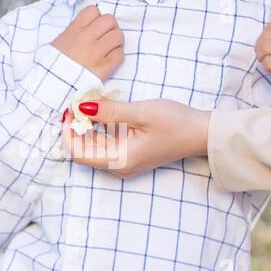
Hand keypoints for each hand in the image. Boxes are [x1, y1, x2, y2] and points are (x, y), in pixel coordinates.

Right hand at [51, 4, 123, 82]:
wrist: (54, 84)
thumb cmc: (55, 63)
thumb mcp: (60, 40)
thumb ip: (76, 30)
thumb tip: (92, 24)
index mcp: (74, 30)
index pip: (93, 10)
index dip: (96, 17)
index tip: (94, 25)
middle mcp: (86, 38)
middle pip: (109, 20)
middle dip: (110, 26)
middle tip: (106, 35)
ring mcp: (96, 53)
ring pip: (118, 36)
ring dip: (116, 40)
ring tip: (109, 47)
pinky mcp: (104, 68)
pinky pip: (120, 54)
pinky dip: (116, 55)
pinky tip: (109, 59)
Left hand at [60, 98, 211, 178]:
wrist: (203, 133)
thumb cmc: (175, 123)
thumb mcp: (140, 113)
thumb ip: (109, 112)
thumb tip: (81, 108)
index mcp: (120, 161)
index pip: (79, 154)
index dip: (67, 134)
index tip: (67, 112)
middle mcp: (120, 167)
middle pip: (84, 151)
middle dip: (75, 128)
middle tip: (75, 103)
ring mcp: (126, 162)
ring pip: (94, 147)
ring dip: (86, 127)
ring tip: (86, 104)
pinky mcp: (131, 154)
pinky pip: (106, 144)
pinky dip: (98, 129)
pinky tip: (99, 112)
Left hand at [255, 19, 270, 86]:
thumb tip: (261, 34)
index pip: (270, 26)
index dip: (264, 37)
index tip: (270, 47)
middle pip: (265, 36)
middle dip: (260, 47)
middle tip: (266, 56)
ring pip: (265, 47)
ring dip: (262, 57)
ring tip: (270, 62)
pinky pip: (268, 62)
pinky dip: (267, 67)